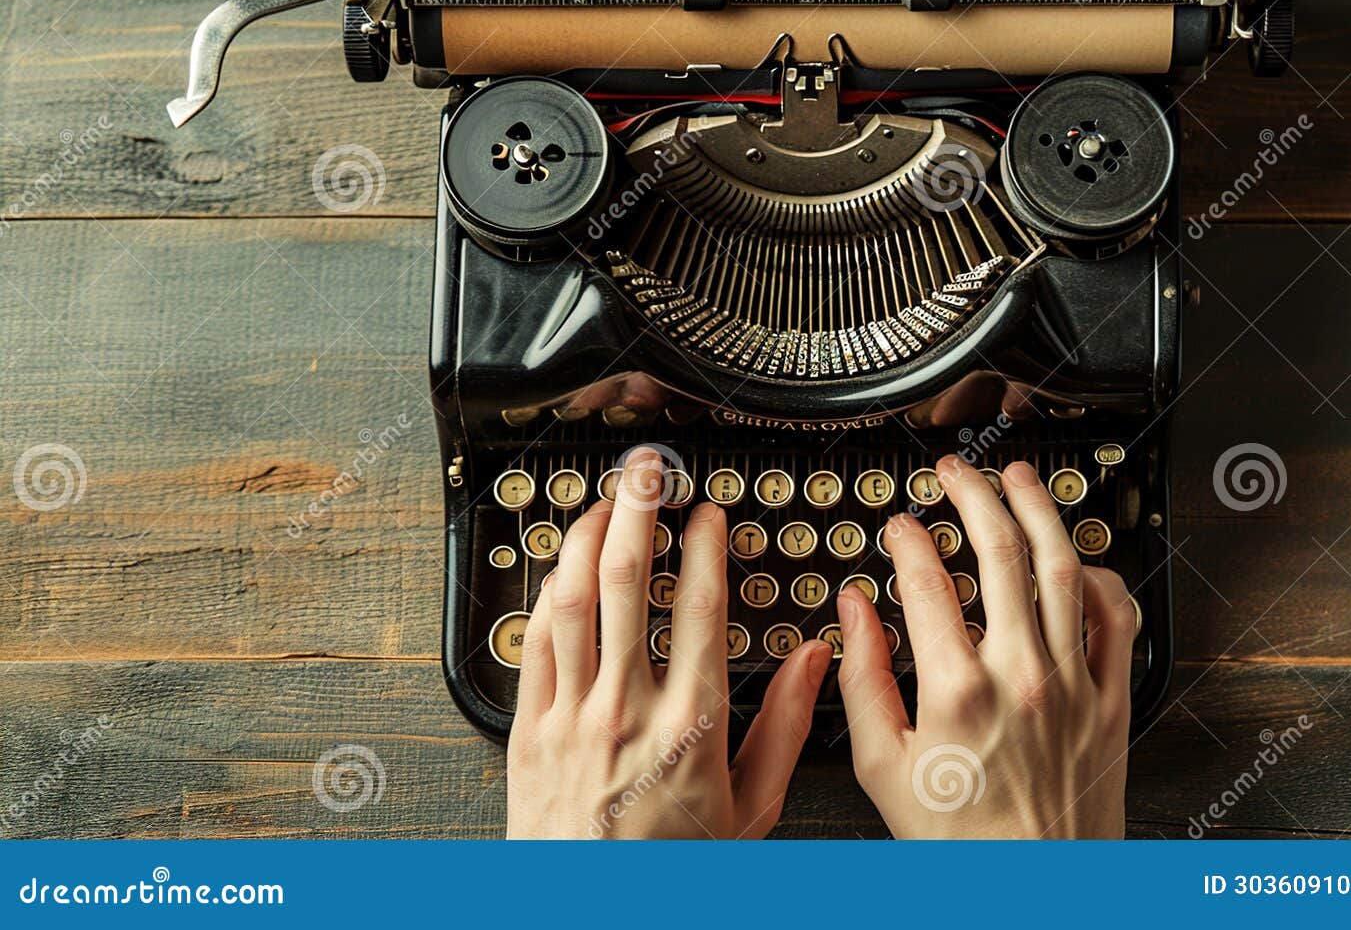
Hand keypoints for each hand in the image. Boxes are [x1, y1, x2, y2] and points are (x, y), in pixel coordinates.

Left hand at [506, 447, 831, 838]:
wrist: (594, 915)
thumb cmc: (673, 868)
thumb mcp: (752, 807)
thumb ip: (783, 724)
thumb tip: (817, 659)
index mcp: (688, 726)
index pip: (697, 608)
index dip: (703, 546)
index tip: (709, 512)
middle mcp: (624, 711)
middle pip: (627, 582)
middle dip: (639, 511)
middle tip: (648, 470)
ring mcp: (570, 717)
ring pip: (573, 600)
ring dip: (586, 536)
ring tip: (604, 499)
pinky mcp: (528, 730)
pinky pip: (534, 644)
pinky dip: (548, 593)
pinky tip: (563, 565)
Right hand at [837, 456, 1137, 838]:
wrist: (1036, 890)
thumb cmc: (960, 841)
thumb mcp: (883, 767)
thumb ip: (862, 680)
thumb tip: (853, 613)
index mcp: (957, 691)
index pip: (926, 578)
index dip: (907, 537)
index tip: (898, 524)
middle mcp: (1021, 676)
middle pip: (999, 550)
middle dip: (972, 493)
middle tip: (955, 472)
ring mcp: (1074, 684)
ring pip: (1062, 567)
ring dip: (1038, 509)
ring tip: (1017, 476)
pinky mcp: (1113, 699)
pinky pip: (1117, 618)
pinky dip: (1100, 576)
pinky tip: (1078, 557)